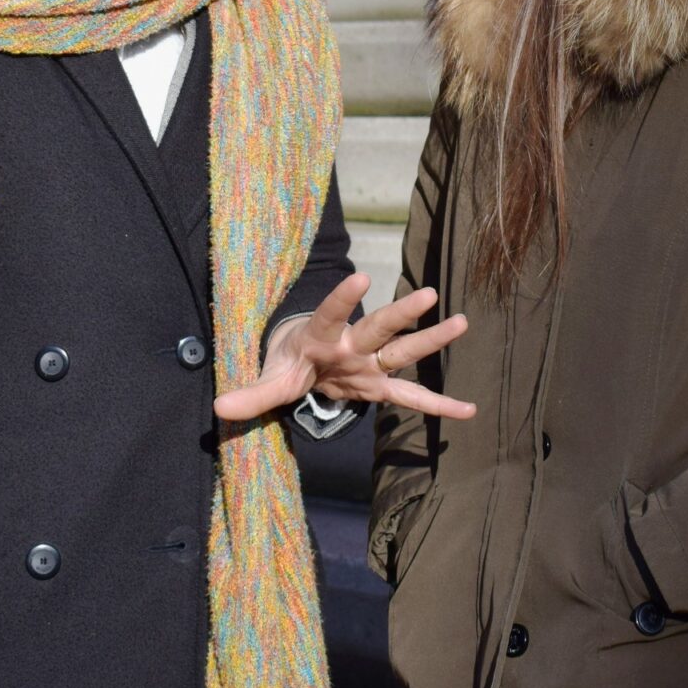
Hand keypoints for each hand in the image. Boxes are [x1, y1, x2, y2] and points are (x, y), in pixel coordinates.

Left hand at [213, 272, 475, 423]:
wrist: (303, 360)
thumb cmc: (287, 362)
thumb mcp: (269, 379)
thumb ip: (250, 395)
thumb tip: (219, 408)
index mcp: (321, 339)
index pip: (331, 315)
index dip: (342, 298)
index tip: (360, 277)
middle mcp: (352, 345)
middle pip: (379, 327)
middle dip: (402, 313)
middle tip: (428, 293)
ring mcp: (370, 364)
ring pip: (403, 350)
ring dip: (431, 338)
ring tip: (462, 321)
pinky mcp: (379, 386)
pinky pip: (412, 397)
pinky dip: (439, 404)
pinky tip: (469, 409)